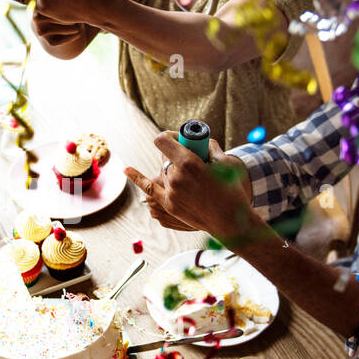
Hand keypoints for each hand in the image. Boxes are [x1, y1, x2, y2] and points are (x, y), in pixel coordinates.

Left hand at [125, 133, 259, 245]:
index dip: (169, 136)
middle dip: (175, 155)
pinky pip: (148, 188)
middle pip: (165, 157)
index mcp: (187, 163)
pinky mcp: (169, 205)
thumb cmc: (232, 190)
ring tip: (191, 177)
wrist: (231, 221)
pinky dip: (137, 177)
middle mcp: (174, 177)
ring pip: (163, 172)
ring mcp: (170, 193)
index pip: (163, 140)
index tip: (177, 138)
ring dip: (172, 169)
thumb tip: (200, 141)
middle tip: (191, 160)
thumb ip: (208, 147)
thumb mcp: (225, 162)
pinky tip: (127, 169)